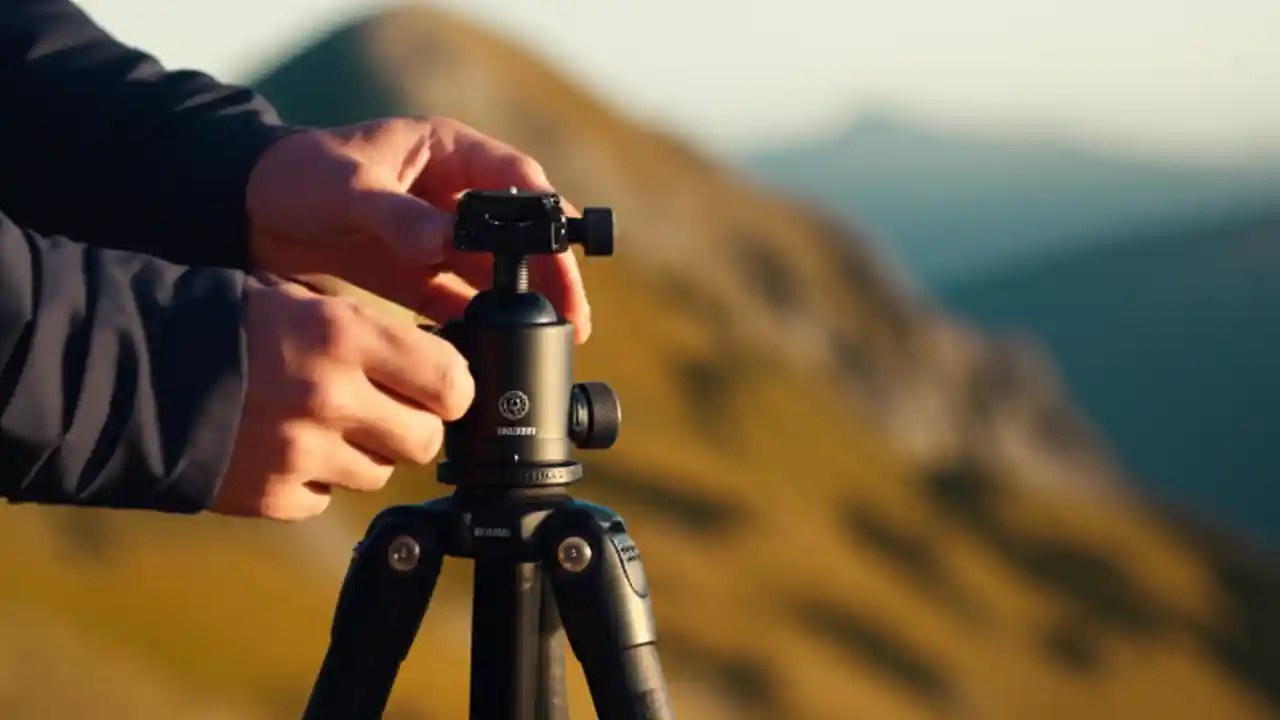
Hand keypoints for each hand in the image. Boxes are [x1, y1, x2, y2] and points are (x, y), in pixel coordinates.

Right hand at [211, 277, 473, 520]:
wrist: (128, 372)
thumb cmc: (223, 323)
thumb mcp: (304, 301)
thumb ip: (372, 336)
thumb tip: (439, 367)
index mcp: (344, 336)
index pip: (450, 382)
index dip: (452, 388)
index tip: (444, 387)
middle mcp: (332, 398)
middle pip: (426, 439)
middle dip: (415, 426)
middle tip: (389, 409)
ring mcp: (303, 454)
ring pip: (380, 473)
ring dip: (365, 453)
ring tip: (325, 424)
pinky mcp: (275, 496)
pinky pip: (326, 498)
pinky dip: (316, 480)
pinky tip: (285, 450)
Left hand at [245, 117, 591, 343]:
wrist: (243, 212)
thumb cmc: (295, 176)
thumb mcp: (345, 187)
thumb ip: (395, 215)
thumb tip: (444, 242)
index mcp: (447, 153)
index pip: (516, 180)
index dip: (548, 217)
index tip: (565, 255)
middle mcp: (452, 194)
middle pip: (519, 234)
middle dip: (551, 275)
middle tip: (573, 318)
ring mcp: (438, 236)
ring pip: (498, 271)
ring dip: (523, 303)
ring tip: (548, 340)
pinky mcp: (418, 273)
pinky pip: (461, 299)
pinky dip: (480, 322)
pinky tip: (493, 348)